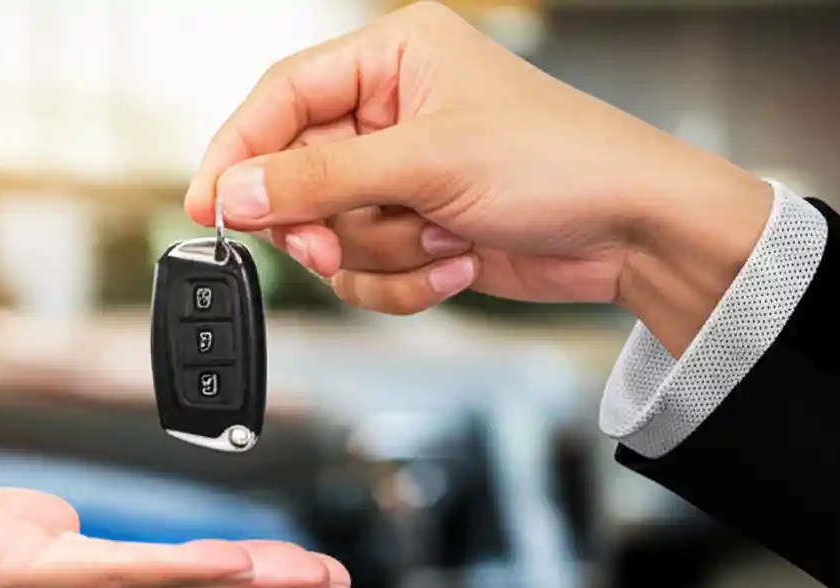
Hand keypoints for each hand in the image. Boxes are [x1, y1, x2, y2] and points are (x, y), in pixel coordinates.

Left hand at [0, 418, 346, 587]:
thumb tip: (67, 519)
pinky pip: (109, 575)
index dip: (215, 584)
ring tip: (306, 575)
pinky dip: (178, 576)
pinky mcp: (2, 575)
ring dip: (238, 583)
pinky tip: (233, 569)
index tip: (275, 571)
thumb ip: (24, 520)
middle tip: (329, 580)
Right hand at [186, 1, 772, 355]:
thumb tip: (232, 192)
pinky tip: (458, 260)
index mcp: (393, 57)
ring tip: (441, 237)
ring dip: (382, 252)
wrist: (633, 233)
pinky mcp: (418, 229)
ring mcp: (403, 176)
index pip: (281, 97)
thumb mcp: (426, 162)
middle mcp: (392, 111)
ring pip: (331, 232)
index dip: (237, 153)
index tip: (205, 206)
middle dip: (326, 220)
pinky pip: (367, 269)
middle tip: (334, 243)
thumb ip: (317, 179)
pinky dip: (406, 279)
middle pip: (297, 175)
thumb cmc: (560, 163)